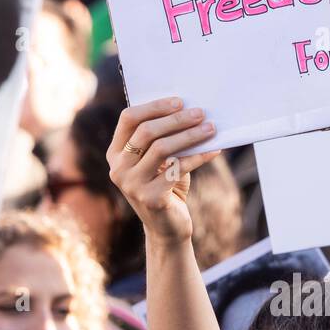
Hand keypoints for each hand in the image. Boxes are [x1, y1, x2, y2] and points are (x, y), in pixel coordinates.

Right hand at [107, 98, 219, 246]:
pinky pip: (178, 168)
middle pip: (146, 131)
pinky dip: (198, 156)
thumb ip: (162, 138)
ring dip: (189, 135)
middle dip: (176, 119)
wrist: (168, 227)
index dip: (154, 106)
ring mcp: (131, 185)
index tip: (180, 101)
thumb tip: (188, 108)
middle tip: (200, 113)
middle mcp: (118, 168)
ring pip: (162, 148)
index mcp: (115, 153)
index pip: (129, 119)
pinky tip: (214, 150)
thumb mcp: (160, 161)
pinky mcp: (150, 198)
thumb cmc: (166, 187)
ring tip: (211, 128)